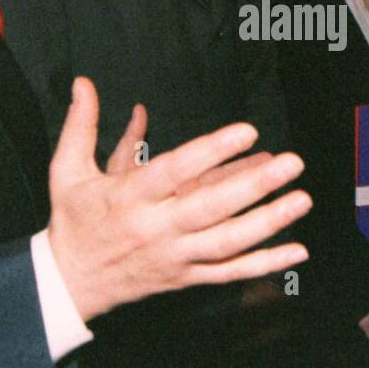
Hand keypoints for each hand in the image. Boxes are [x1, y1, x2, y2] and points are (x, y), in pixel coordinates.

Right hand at [46, 77, 311, 322]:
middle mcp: (156, 229)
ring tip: (301, 199)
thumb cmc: (74, 221)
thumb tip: (83, 83)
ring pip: (227, 242)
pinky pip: (230, 272)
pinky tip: (296, 251)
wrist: (68, 284)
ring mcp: (174, 257)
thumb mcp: (67, 170)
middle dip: (255, 186)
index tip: (246, 131)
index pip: (175, 170)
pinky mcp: (185, 277)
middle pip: (211, 207)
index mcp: (129, 198)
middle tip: (291, 162)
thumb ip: (81, 124)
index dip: (212, 151)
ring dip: (269, 222)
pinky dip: (265, 263)